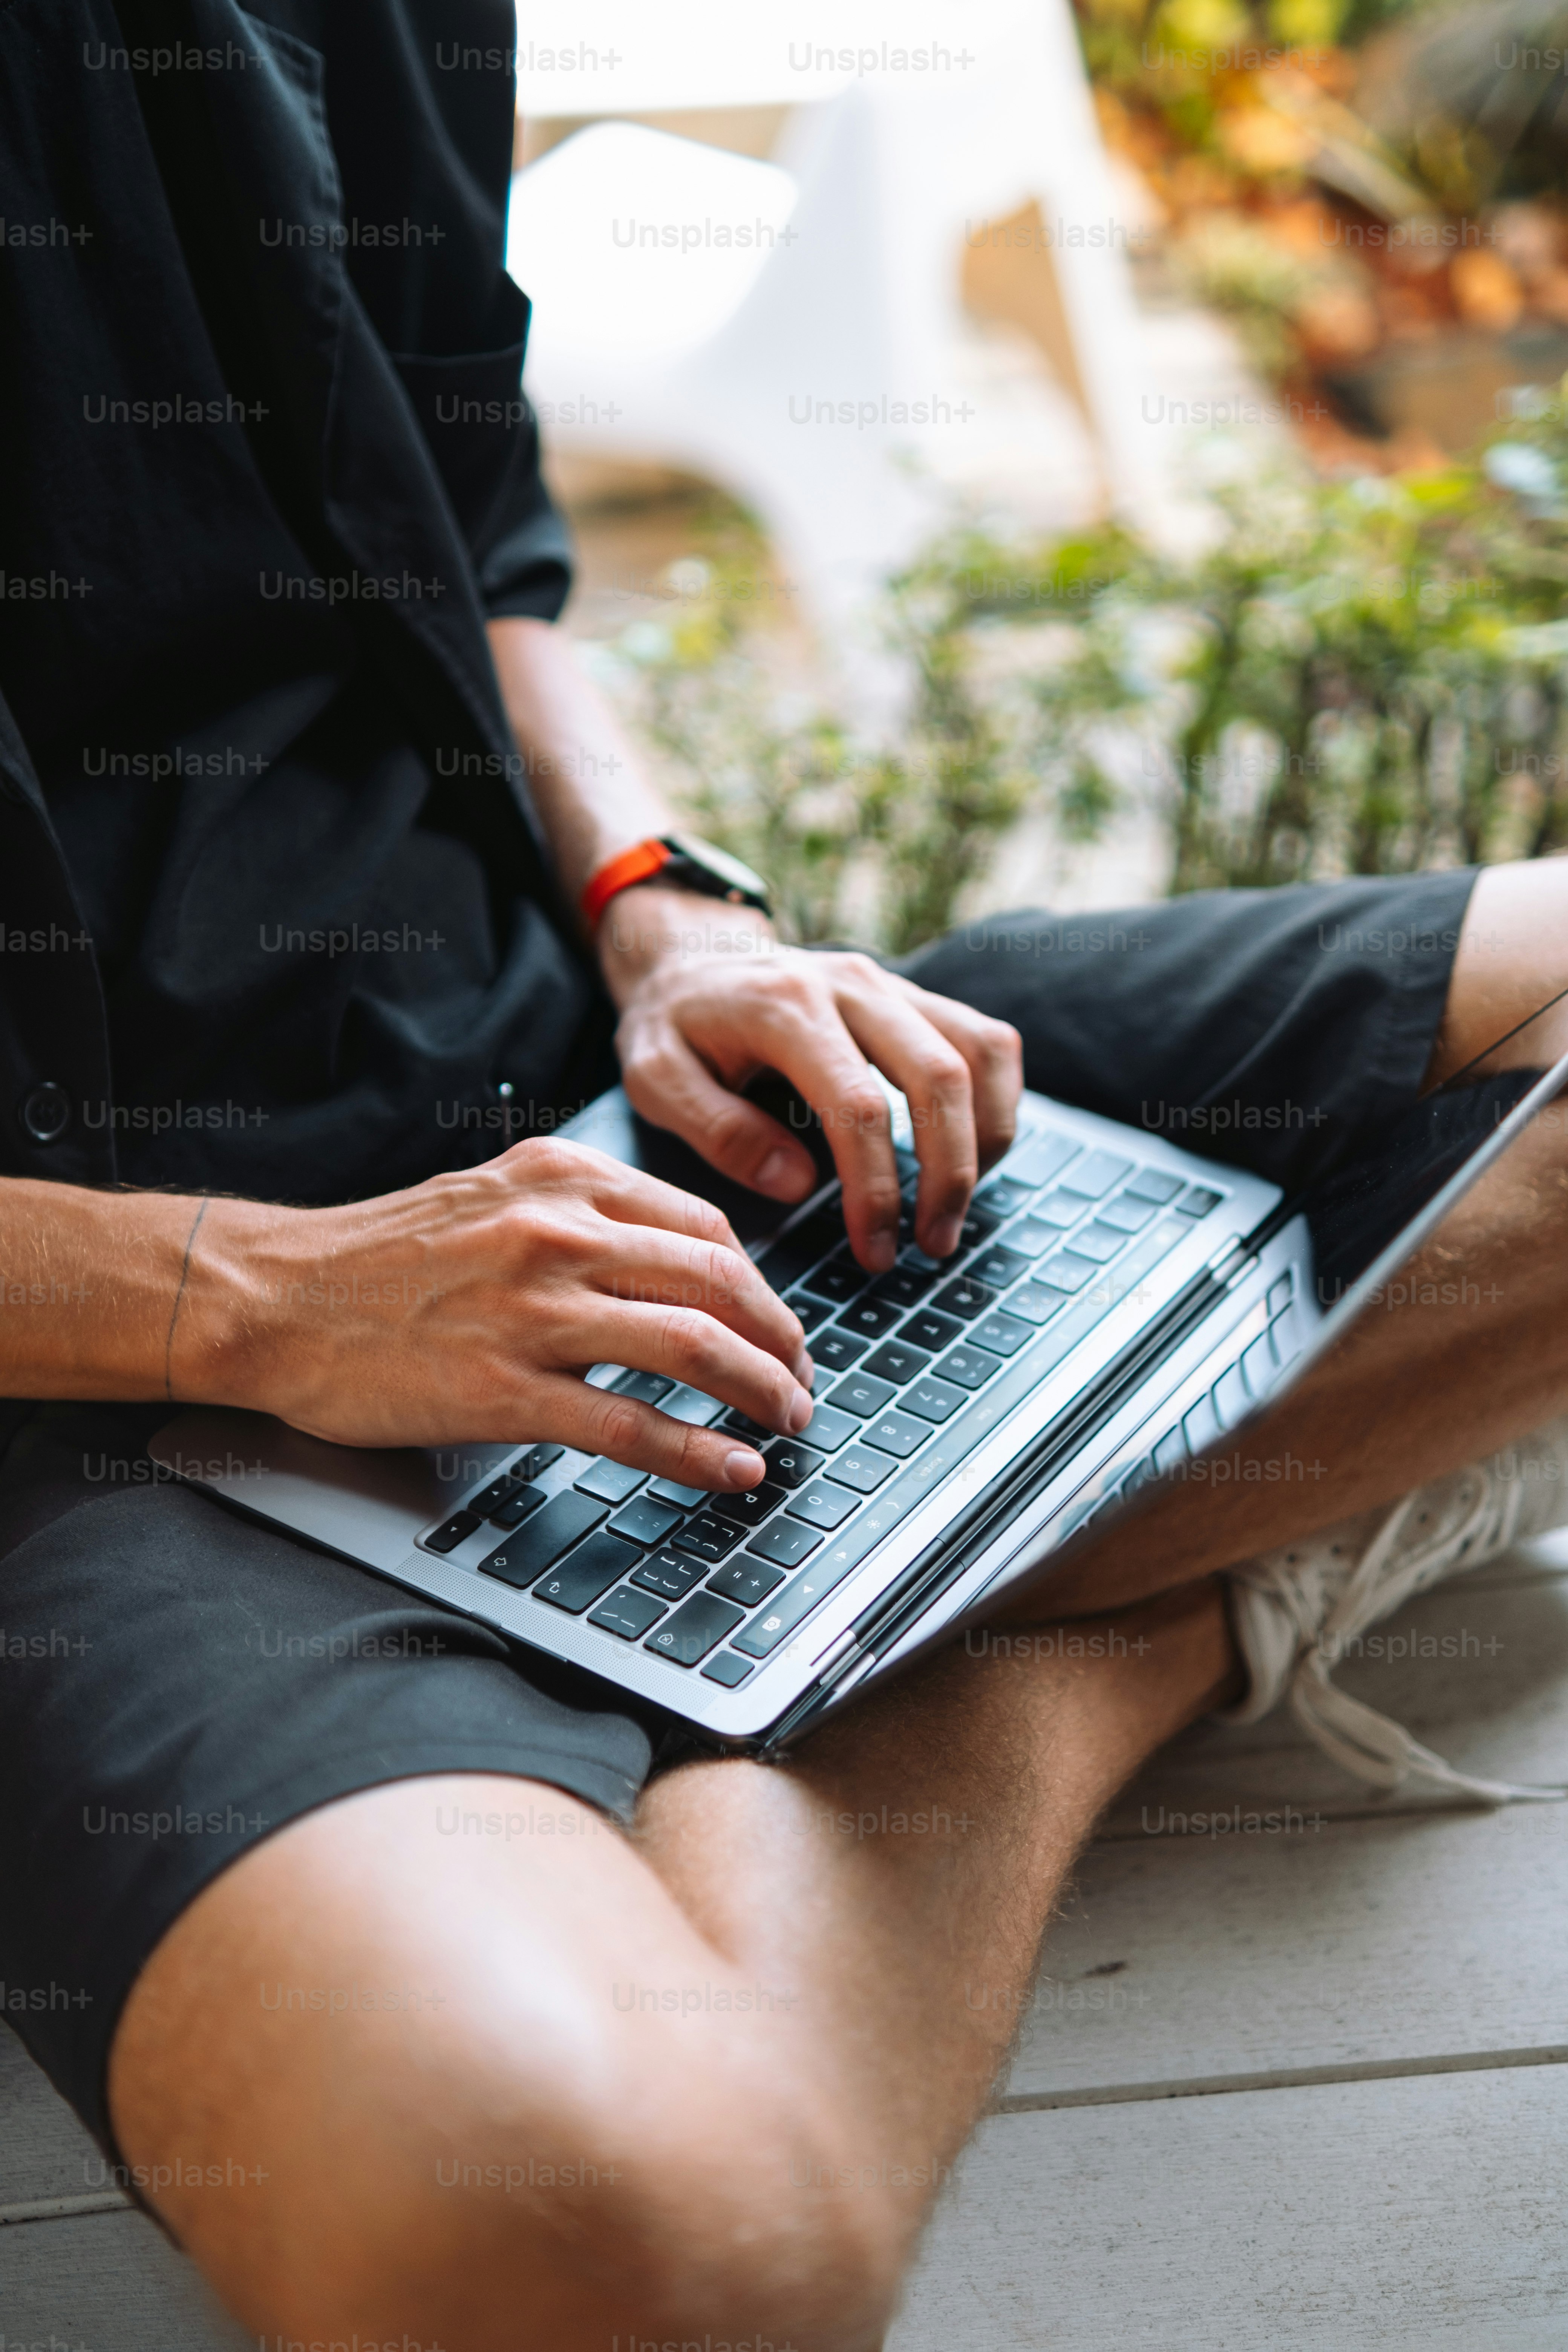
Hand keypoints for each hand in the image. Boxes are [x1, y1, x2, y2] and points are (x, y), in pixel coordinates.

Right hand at [180, 1140, 813, 1488]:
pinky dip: (699, 1453)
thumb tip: (675, 1261)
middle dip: (782, 1339)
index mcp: (563, 1179)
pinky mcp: (504, 1390)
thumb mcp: (494, 1196)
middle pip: (719, 1283)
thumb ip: (582, 1215)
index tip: (777, 1322)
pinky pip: (631, 1425)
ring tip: (788, 1421)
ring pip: (694, 1346)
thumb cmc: (381, 1257)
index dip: (760, 1283)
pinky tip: (735, 1470)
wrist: (275, 1297)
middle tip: (802, 1378)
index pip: (706, 1227)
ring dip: (762, 1391)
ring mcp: (533, 1312)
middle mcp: (558, 1233)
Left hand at [600, 890, 1023, 1270]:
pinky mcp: (915, 995)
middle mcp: (851, 984)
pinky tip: (971, 1153)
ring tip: (954, 1209)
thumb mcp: (653, 1077)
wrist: (691, 955)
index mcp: (785, 1007)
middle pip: (938, 1078)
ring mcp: (891, 984)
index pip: (859, 1106)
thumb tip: (796, 1183)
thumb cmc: (673, 1025)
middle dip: (948, 1174)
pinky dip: (997, 1101)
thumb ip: (715, 1130)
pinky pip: (988, 1040)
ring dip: (985, 1140)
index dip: (877, 1188)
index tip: (874, 1249)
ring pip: (979, 1053)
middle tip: (932, 1245)